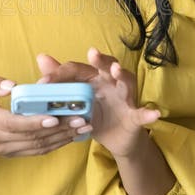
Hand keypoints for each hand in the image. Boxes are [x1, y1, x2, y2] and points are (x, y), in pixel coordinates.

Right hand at [0, 74, 90, 157]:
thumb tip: (12, 85)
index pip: (13, 124)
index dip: (34, 122)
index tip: (54, 116)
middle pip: (31, 137)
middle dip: (58, 129)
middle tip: (80, 119)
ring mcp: (5, 149)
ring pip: (37, 146)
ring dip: (62, 138)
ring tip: (82, 127)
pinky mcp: (12, 154)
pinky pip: (37, 151)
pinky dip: (56, 144)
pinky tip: (72, 135)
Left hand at [36, 49, 159, 157]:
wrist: (116, 141)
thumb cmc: (95, 115)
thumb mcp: (76, 101)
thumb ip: (61, 81)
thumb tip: (41, 57)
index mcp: (94, 79)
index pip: (78, 69)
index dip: (60, 74)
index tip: (43, 83)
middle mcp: (110, 84)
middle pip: (107, 66)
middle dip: (101, 60)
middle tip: (93, 53)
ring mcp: (125, 99)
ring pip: (126, 83)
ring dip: (122, 76)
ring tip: (117, 71)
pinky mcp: (135, 117)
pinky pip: (142, 114)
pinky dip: (148, 113)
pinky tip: (152, 113)